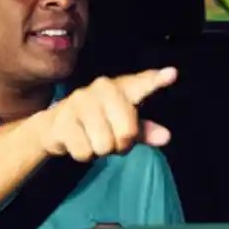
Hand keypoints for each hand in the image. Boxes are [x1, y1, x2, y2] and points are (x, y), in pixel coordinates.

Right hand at [34, 67, 176, 161]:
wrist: (56, 124)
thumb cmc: (99, 122)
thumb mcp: (124, 124)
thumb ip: (146, 130)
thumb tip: (166, 137)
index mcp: (121, 87)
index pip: (142, 84)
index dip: (156, 80)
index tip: (172, 74)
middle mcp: (101, 88)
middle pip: (127, 132)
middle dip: (122, 144)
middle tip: (112, 138)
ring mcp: (79, 102)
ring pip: (104, 145)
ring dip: (101, 150)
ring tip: (93, 137)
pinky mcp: (62, 120)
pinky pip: (84, 152)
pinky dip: (84, 154)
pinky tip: (79, 141)